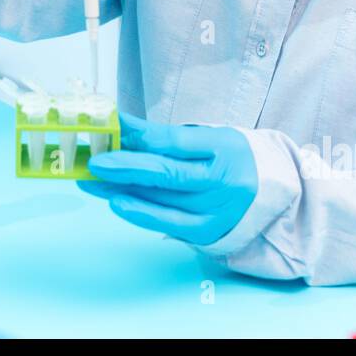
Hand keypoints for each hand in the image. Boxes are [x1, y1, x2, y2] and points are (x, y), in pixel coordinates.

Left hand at [77, 112, 258, 245]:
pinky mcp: (206, 231)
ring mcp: (215, 209)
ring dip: (121, 189)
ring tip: (91, 180)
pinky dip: (139, 213)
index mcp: (223, 147)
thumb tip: (118, 124)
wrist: (265, 191)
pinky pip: (167, 223)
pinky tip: (115, 203)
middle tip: (95, 162)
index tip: (110, 129)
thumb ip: (161, 134)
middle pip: (169, 174)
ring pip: (162, 199)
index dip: (141, 137)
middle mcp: (223, 181)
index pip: (176, 142)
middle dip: (127, 167)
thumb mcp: (203, 136)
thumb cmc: (225, 157)